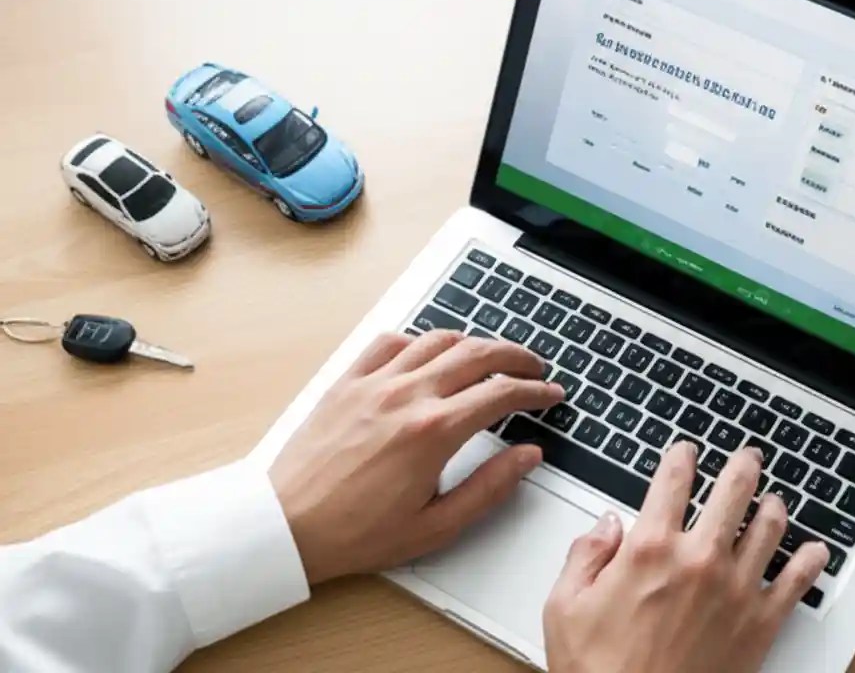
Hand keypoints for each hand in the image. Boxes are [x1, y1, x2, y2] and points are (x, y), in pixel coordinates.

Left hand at [269, 330, 562, 584]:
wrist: (287, 527)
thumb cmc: (355, 533)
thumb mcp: (436, 526)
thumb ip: (490, 487)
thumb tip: (527, 456)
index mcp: (433, 432)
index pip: (501, 393)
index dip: (534, 390)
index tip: (549, 394)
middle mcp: (406, 396)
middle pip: (477, 353)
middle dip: (515, 356)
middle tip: (533, 368)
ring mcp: (374, 384)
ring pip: (437, 339)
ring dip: (473, 342)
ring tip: (490, 357)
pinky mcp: (347, 382)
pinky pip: (390, 341)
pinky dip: (419, 340)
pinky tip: (428, 354)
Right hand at [543, 442, 828, 672]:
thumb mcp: (564, 607)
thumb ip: (583, 555)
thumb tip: (605, 526)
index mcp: (648, 549)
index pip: (673, 480)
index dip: (682, 457)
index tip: (686, 452)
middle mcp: (697, 560)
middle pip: (733, 491)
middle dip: (742, 466)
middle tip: (747, 458)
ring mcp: (734, 589)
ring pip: (769, 527)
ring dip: (772, 505)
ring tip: (772, 500)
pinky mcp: (759, 623)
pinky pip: (796, 581)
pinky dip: (810, 561)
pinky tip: (814, 551)